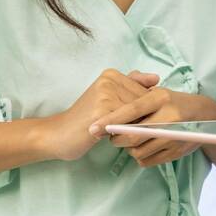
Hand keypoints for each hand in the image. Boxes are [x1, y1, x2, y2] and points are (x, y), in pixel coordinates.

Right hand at [42, 69, 160, 161]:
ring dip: (139, 128)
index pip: (145, 91)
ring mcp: (105, 95)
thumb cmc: (87, 119)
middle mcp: (109, 80)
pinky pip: (128, 124)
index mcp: (111, 74)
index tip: (143, 122)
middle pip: (144, 102)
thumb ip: (130, 85)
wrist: (60, 133)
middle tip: (136, 132)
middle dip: (145, 119)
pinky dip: (130, 135)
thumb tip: (156, 78)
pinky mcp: (102, 112)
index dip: (148, 110)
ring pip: (139, 114)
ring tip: (130, 137)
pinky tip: (123, 141)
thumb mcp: (108, 98)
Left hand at [87, 88, 215, 167]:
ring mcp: (173, 136)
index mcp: (159, 98)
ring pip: (139, 150)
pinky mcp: (176, 151)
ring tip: (128, 141)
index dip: (110, 121)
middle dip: (117, 139)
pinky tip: (141, 148)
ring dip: (128, 149)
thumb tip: (109, 108)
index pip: (130, 111)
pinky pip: (148, 160)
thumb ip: (135, 96)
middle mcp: (167, 117)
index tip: (93, 128)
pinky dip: (139, 157)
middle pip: (133, 135)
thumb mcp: (156, 92)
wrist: (203, 114)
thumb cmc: (172, 101)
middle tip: (112, 137)